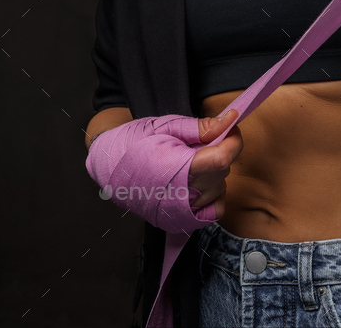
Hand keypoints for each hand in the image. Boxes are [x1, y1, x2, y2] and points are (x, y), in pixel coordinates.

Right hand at [85, 110, 242, 231]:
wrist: (109, 165)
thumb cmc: (134, 142)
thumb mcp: (167, 126)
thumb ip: (201, 127)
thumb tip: (230, 120)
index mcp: (177, 168)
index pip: (221, 159)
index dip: (232, 141)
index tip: (230, 128)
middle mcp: (181, 195)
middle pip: (222, 172)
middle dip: (221, 151)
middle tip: (203, 140)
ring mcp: (181, 212)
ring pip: (219, 188)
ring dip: (216, 172)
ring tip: (193, 159)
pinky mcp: (180, 220)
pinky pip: (214, 210)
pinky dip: (214, 194)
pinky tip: (200, 180)